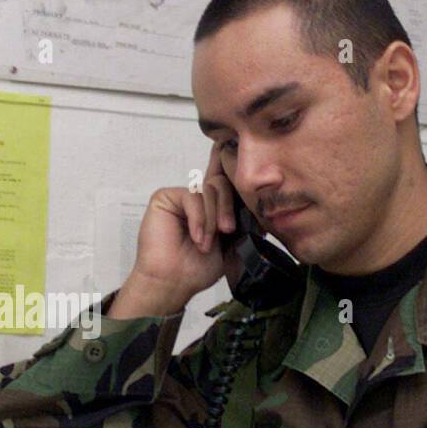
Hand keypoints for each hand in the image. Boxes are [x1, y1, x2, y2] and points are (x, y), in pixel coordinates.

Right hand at [110, 145, 237, 318]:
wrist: (174, 282)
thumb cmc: (198, 268)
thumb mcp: (232, 243)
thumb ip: (243, 221)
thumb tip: (261, 204)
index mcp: (213, 207)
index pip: (224, 179)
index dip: (230, 164)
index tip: (234, 145)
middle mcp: (198, 198)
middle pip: (222, 184)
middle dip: (228, 207)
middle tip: (228, 230)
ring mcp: (182, 196)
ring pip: (209, 190)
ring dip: (211, 219)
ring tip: (207, 243)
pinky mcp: (165, 197)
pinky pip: (192, 196)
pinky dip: (198, 218)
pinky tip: (197, 237)